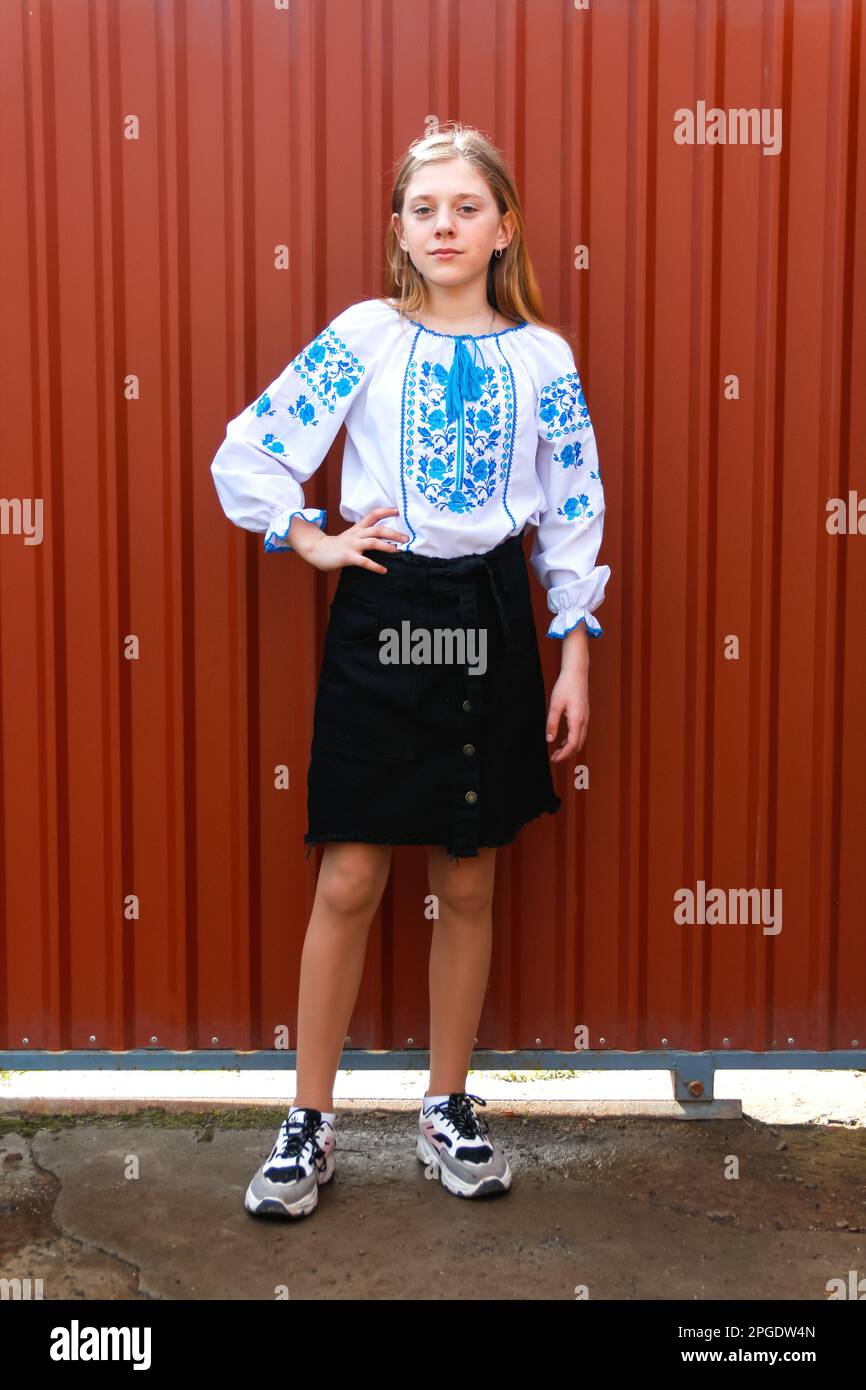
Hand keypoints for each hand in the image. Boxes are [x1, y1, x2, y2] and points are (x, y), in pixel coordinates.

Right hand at [289, 507, 408, 573]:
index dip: (386, 511)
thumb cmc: (337, 545)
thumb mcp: (352, 535)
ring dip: (387, 546)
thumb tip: (384, 536)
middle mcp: (357, 534)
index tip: (399, 510)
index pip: (374, 514)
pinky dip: (375, 566)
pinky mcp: (348, 557)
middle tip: (406, 538)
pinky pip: (364, 561)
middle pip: (378, 529)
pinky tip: (383, 570)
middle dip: (394, 533)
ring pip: (373, 542)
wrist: (316, 550)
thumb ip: (365, 534)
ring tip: (398, 551)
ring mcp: (352, 545)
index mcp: (358, 528)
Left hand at [546, 666, 589, 761]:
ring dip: (570, 748)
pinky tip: (563, 741)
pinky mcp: (584, 715)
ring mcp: (586, 718)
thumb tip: (549, 739)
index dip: (563, 755)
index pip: (572, 744)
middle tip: (554, 758)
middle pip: (578, 745)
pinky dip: (572, 741)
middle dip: (567, 754)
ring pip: (580, 740)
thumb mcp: (555, 705)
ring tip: (557, 752)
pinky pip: (580, 733)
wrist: (576, 673)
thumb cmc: (565, 686)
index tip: (554, 759)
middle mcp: (584, 721)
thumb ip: (552, 723)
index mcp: (577, 720)